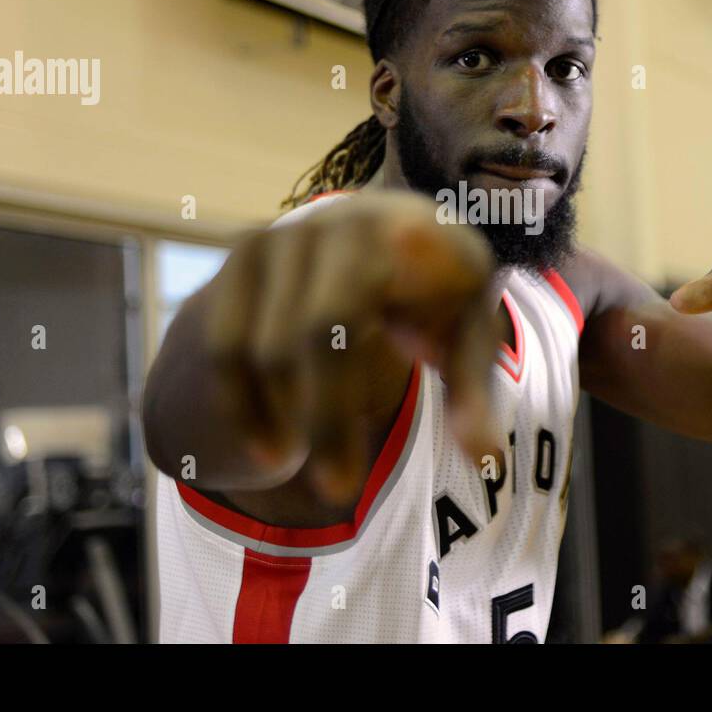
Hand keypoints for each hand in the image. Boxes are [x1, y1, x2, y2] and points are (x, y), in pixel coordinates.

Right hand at [204, 191, 500, 503]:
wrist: (391, 220)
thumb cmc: (439, 286)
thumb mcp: (470, 327)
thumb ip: (475, 388)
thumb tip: (485, 459)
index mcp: (391, 236)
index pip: (341, 327)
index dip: (332, 410)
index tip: (345, 485)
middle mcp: (328, 226)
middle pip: (298, 341)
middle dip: (315, 422)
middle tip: (338, 491)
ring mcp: (280, 235)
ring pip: (254, 348)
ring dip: (271, 419)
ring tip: (305, 466)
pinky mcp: (246, 253)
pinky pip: (225, 341)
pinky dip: (239, 401)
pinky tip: (267, 447)